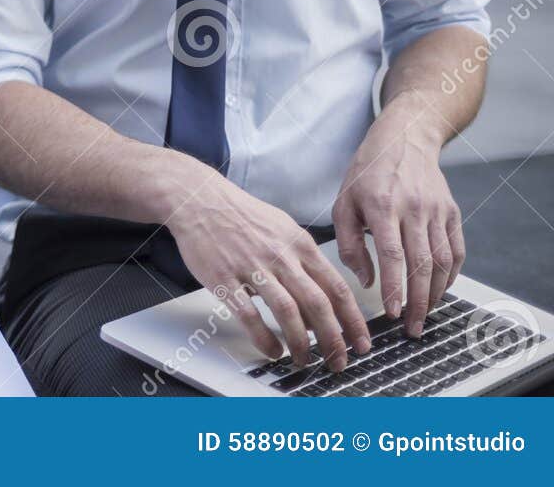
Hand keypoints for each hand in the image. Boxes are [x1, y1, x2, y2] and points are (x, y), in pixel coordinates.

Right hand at [167, 159, 370, 369]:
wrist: (199, 199)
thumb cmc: (242, 215)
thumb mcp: (284, 228)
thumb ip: (305, 261)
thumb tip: (321, 300)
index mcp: (299, 244)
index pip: (337, 288)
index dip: (353, 320)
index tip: (361, 341)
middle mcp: (280, 256)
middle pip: (318, 304)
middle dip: (334, 339)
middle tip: (338, 361)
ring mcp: (252, 267)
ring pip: (287, 312)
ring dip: (301, 343)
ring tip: (304, 361)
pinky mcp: (224, 278)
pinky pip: (249, 315)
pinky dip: (264, 338)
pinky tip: (272, 350)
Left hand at [332, 102, 463, 337]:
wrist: (404, 140)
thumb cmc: (366, 173)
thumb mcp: (343, 202)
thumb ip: (349, 243)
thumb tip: (367, 280)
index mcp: (382, 206)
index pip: (392, 255)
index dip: (394, 287)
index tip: (390, 312)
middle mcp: (413, 209)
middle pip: (421, 264)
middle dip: (417, 301)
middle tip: (411, 327)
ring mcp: (436, 210)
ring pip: (443, 261)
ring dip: (435, 293)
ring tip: (424, 314)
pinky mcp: (452, 212)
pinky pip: (457, 250)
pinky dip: (452, 275)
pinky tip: (440, 290)